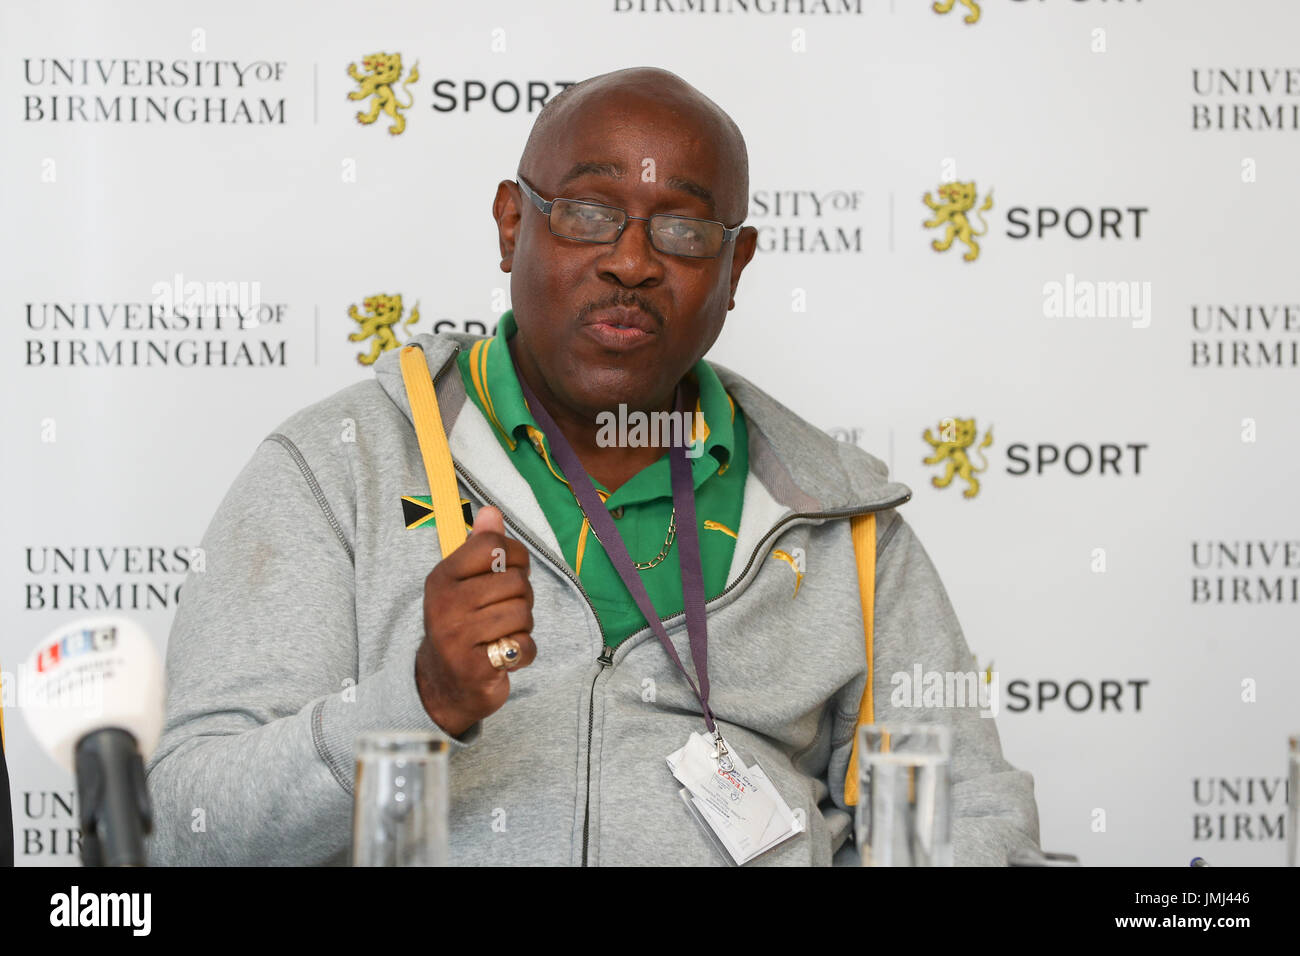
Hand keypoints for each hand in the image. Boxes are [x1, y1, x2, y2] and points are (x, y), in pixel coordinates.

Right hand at [414, 506, 535, 736]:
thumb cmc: (462, 626)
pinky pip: (523, 646)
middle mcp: (445, 604)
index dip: (515, 557)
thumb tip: (492, 512)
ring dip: (523, 626)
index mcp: (443, 577)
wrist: (443, 686)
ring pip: (523, 613)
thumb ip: (480, 546)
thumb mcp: (464, 583)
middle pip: (516, 582)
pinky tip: (506, 654)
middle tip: (505, 612)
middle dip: (522, 598)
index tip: (509, 573)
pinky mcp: (475, 667)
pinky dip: (524, 652)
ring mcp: (457, 637)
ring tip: (504, 633)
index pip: (493, 545)